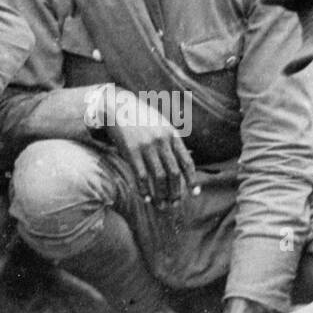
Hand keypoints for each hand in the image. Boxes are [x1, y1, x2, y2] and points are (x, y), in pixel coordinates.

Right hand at [104, 88, 196, 207]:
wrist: (117, 106)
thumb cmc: (141, 117)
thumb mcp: (161, 123)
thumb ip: (171, 140)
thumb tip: (183, 161)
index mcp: (172, 134)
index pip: (186, 162)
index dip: (192, 180)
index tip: (195, 193)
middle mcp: (162, 141)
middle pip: (174, 173)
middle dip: (176, 192)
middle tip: (176, 204)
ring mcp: (146, 147)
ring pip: (159, 178)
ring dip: (162, 195)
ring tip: (162, 206)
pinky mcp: (131, 152)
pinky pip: (141, 176)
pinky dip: (145, 190)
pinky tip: (147, 198)